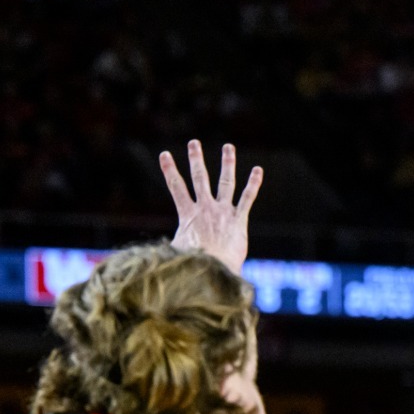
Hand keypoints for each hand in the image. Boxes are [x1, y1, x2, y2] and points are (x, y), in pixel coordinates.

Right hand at [159, 141, 262, 271]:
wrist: (213, 271)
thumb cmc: (192, 266)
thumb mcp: (174, 252)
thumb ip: (168, 245)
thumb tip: (154, 250)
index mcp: (188, 215)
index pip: (176, 187)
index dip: (169, 170)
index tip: (164, 154)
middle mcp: (206, 208)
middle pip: (200, 178)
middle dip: (196, 159)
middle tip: (194, 143)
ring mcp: (223, 212)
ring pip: (226, 182)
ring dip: (227, 163)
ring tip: (228, 147)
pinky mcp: (239, 220)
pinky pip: (248, 198)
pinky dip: (253, 184)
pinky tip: (258, 170)